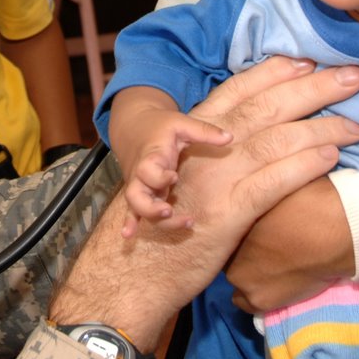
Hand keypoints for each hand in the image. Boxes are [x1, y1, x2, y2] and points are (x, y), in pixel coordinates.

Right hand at [50, 57, 358, 351]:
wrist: (135, 268)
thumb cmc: (163, 222)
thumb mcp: (183, 174)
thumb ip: (214, 153)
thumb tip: (255, 138)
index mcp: (193, 135)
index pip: (239, 89)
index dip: (276, 71)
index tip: (310, 61)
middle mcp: (203, 149)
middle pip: (265, 106)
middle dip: (313, 88)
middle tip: (353, 77)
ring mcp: (216, 179)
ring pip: (274, 140)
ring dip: (320, 127)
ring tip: (355, 124)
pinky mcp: (228, 214)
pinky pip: (271, 182)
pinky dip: (303, 166)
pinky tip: (330, 158)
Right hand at [118, 101, 231, 235]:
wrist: (133, 124)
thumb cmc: (160, 125)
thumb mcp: (181, 122)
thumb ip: (204, 131)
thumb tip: (230, 138)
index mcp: (150, 156)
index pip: (147, 170)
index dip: (159, 177)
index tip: (174, 176)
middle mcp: (140, 173)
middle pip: (136, 196)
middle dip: (150, 208)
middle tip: (168, 211)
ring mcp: (138, 184)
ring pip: (137, 207)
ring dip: (151, 218)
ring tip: (174, 221)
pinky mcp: (139, 190)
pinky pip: (131, 209)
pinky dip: (129, 222)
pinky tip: (128, 236)